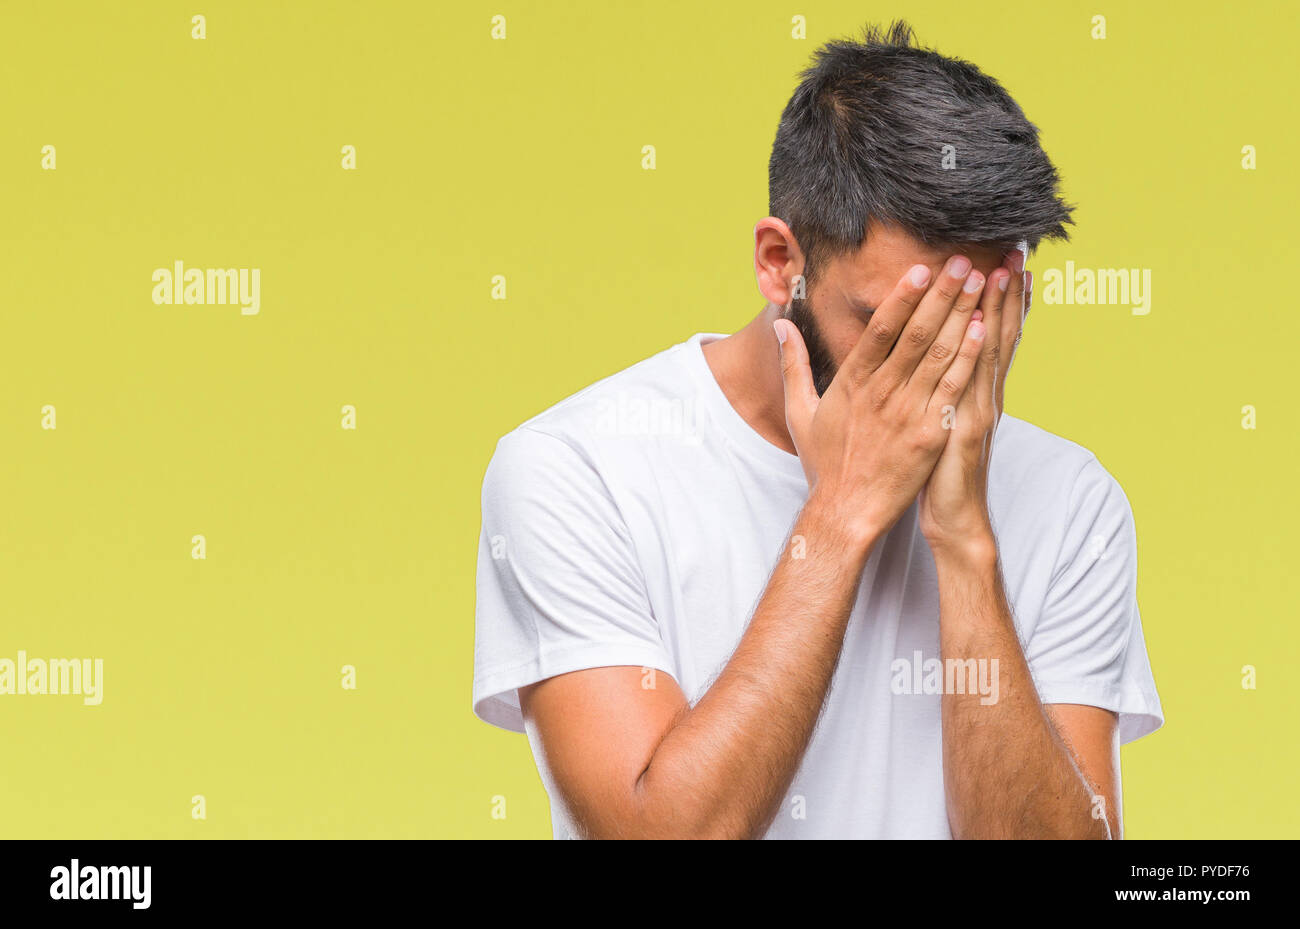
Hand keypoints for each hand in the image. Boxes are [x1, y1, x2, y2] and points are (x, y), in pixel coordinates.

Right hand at [775, 256, 987, 544]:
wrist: (845, 512)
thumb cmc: (824, 464)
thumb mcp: (800, 411)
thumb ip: (794, 364)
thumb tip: (782, 325)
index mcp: (852, 383)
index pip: (880, 330)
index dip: (902, 296)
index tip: (920, 267)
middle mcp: (881, 393)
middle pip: (916, 333)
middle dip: (941, 293)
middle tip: (963, 260)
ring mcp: (908, 413)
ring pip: (940, 353)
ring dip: (962, 314)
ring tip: (981, 283)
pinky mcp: (930, 434)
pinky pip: (954, 388)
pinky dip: (969, 357)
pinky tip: (985, 330)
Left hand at [918, 248, 1031, 556]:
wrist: (954, 519)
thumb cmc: (940, 472)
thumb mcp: (943, 421)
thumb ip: (944, 391)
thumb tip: (938, 361)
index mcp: (974, 391)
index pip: (992, 336)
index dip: (1001, 301)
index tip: (1005, 263)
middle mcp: (983, 395)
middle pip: (999, 334)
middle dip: (1006, 293)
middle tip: (1015, 251)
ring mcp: (978, 410)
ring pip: (989, 352)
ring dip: (998, 310)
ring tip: (1004, 271)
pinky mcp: (964, 429)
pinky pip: (971, 386)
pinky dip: (979, 355)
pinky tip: (984, 327)